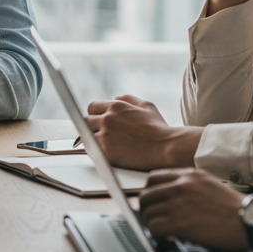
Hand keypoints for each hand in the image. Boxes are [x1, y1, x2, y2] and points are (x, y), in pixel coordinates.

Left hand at [84, 95, 202, 169]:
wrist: (167, 148)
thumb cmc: (160, 129)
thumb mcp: (148, 107)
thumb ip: (130, 99)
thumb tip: (115, 97)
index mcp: (116, 106)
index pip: (92, 107)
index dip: (95, 115)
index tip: (99, 122)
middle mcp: (107, 118)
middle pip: (85, 121)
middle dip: (92, 127)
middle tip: (101, 135)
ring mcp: (105, 135)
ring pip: (87, 136)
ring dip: (93, 140)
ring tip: (106, 146)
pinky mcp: (105, 151)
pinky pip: (92, 150)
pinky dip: (97, 152)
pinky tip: (107, 154)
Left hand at [138, 169, 251, 251]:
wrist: (251, 220)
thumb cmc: (235, 209)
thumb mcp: (209, 186)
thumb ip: (187, 187)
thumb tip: (168, 200)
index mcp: (188, 175)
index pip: (153, 179)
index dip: (150, 194)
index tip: (154, 205)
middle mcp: (180, 185)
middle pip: (145, 196)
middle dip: (148, 211)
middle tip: (157, 221)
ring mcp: (178, 203)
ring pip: (147, 213)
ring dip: (154, 226)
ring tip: (167, 233)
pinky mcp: (178, 222)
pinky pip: (153, 228)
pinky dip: (158, 236)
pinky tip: (169, 240)